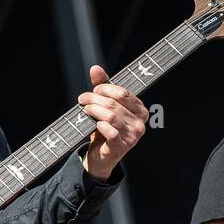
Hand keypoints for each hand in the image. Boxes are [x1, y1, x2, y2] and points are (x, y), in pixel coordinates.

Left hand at [78, 65, 148, 180]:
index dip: (105, 89)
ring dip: (94, 110)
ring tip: (85, 110)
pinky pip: (111, 131)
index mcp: (140, 110)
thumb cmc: (106, 127)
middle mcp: (140, 123)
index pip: (123, 93)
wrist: (102, 155)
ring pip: (111, 116)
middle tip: (83, 99)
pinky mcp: (122, 147)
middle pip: (114, 103)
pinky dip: (100, 125)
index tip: (93, 91)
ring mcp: (133, 136)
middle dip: (95, 99)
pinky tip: (94, 124)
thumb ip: (102, 87)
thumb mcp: (105, 106)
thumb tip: (95, 68)